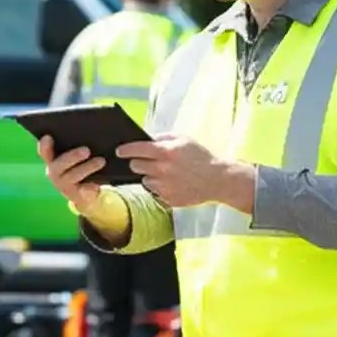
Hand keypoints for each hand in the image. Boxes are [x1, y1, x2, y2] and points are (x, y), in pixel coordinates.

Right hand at [37, 136, 103, 212]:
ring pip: (73, 176)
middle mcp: (54, 173)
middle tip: (86, 150)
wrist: (84, 193)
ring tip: (101, 161)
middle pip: (60, 164)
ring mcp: (64, 185)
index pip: (44, 151)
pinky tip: (96, 186)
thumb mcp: (76, 157)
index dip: (44, 145)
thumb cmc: (78, 166)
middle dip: (73, 156)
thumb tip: (92, 140)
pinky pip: (83, 191)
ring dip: (87, 168)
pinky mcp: (76, 195)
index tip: (48, 137)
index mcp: (52, 160)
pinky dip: (90, 188)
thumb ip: (78, 147)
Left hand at [117, 133, 255, 210]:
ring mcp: (164, 186)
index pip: (136, 149)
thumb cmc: (201, 157)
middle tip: (146, 161)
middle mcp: (162, 169)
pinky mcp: (167, 198)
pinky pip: (154, 191)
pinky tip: (172, 183)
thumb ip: (163, 137)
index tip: (118, 151)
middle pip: (136, 166)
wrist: (217, 180)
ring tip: (165, 173)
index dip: (125, 150)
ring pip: (144, 180)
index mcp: (165, 152)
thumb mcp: (183, 139)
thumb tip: (146, 139)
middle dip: (138, 162)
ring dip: (150, 176)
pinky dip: (159, 187)